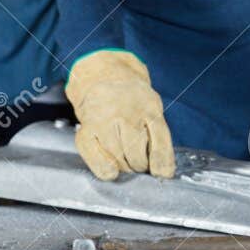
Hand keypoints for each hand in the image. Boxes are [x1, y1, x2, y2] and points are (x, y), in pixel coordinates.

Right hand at [64, 50, 175, 180]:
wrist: (103, 76)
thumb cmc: (133, 100)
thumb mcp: (152, 108)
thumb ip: (159, 136)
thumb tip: (163, 172)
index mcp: (148, 106)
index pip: (160, 138)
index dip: (162, 161)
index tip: (163, 174)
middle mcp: (125, 111)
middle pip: (137, 153)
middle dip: (141, 165)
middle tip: (140, 164)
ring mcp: (103, 119)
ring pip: (117, 157)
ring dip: (125, 168)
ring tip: (127, 163)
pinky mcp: (86, 129)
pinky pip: (94, 156)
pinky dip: (104, 169)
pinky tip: (111, 170)